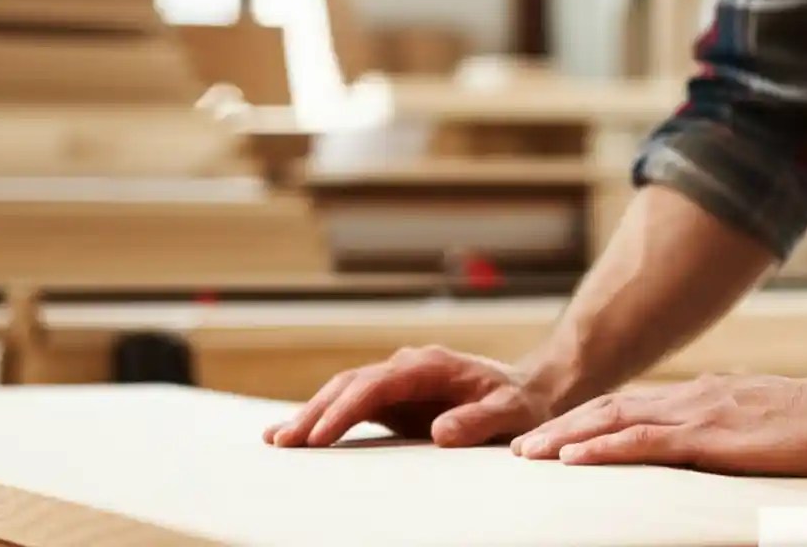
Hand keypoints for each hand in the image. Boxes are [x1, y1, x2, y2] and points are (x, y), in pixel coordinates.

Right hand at [263, 345, 555, 447]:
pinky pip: (352, 405)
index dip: (346, 409)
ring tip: (278, 439)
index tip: (320, 434)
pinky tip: (298, 434)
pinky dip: (324, 418)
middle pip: (350, 384)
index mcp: (429, 365)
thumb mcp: (510, 412)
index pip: (376, 384)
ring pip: (344, 391)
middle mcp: (406, 366)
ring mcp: (396, 380)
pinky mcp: (393, 398)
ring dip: (312, 414)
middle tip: (284, 440)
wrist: (528, 390)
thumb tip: (440, 432)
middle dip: (315, 411)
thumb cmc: (519, 402)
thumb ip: (477, 419)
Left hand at [510, 374, 806, 479]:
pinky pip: (643, 443)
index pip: (628, 409)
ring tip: (529, 454)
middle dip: (560, 429)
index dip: (585, 422)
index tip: (553, 438)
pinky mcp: (708, 436)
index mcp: (698, 400)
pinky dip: (602, 449)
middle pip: (608, 411)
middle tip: (521, 448)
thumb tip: (711, 453)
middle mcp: (687, 401)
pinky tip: (573, 458)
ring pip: (612, 422)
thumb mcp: (757, 433)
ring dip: (565, 438)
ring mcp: (695, 414)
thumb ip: (726, 439)